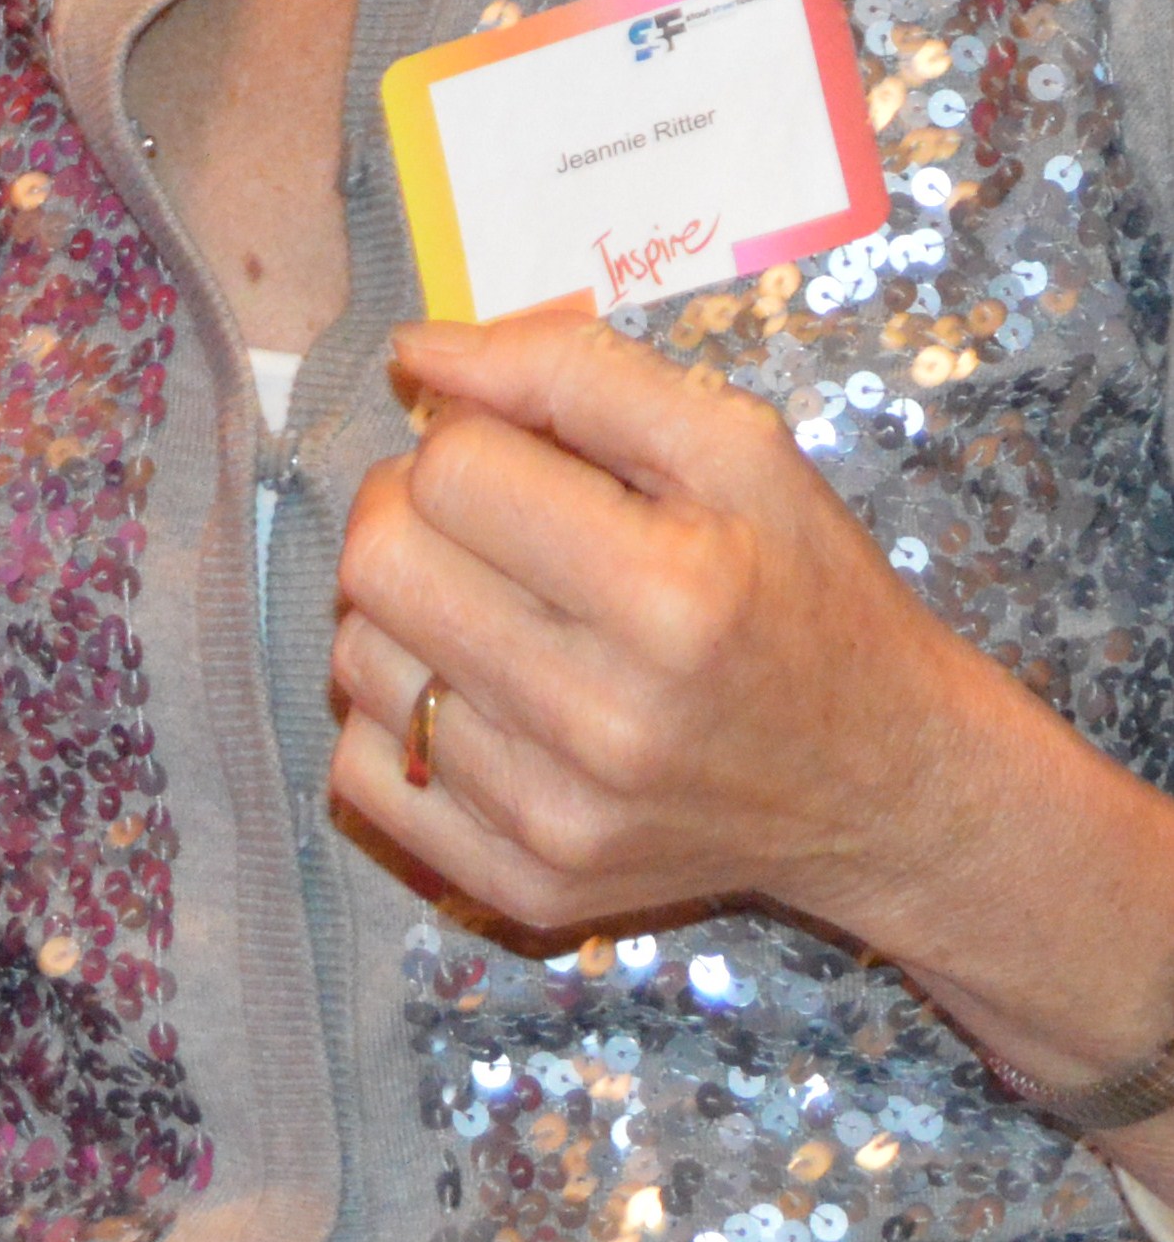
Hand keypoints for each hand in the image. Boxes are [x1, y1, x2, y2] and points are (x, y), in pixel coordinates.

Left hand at [329, 309, 993, 946]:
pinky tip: (481, 696)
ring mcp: (558, 820)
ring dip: (403, 611)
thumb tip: (413, 354)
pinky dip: (399, 717)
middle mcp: (605, 722)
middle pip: (378, 562)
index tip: (523, 462)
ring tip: (494, 607)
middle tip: (487, 522)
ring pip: (354, 660)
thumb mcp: (734, 444)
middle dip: (411, 510)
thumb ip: (567, 369)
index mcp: (669, 594)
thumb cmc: (804, 589)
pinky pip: (362, 771)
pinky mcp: (526, 886)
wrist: (886, 787)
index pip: (448, 469)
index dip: (470, 438)